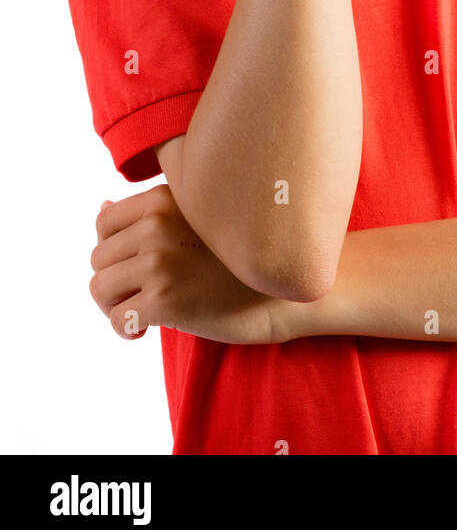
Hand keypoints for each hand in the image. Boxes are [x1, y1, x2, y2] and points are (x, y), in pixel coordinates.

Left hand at [89, 183, 309, 344]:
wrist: (284, 293)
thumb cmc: (241, 259)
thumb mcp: (198, 218)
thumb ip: (151, 212)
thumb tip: (102, 208)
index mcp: (165, 198)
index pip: (104, 222)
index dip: (112, 250)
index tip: (135, 269)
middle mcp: (158, 224)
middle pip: (98, 258)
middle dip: (114, 282)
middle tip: (141, 297)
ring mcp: (160, 262)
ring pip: (100, 289)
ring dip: (116, 307)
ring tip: (142, 314)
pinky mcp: (164, 299)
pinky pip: (117, 319)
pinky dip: (125, 330)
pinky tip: (146, 331)